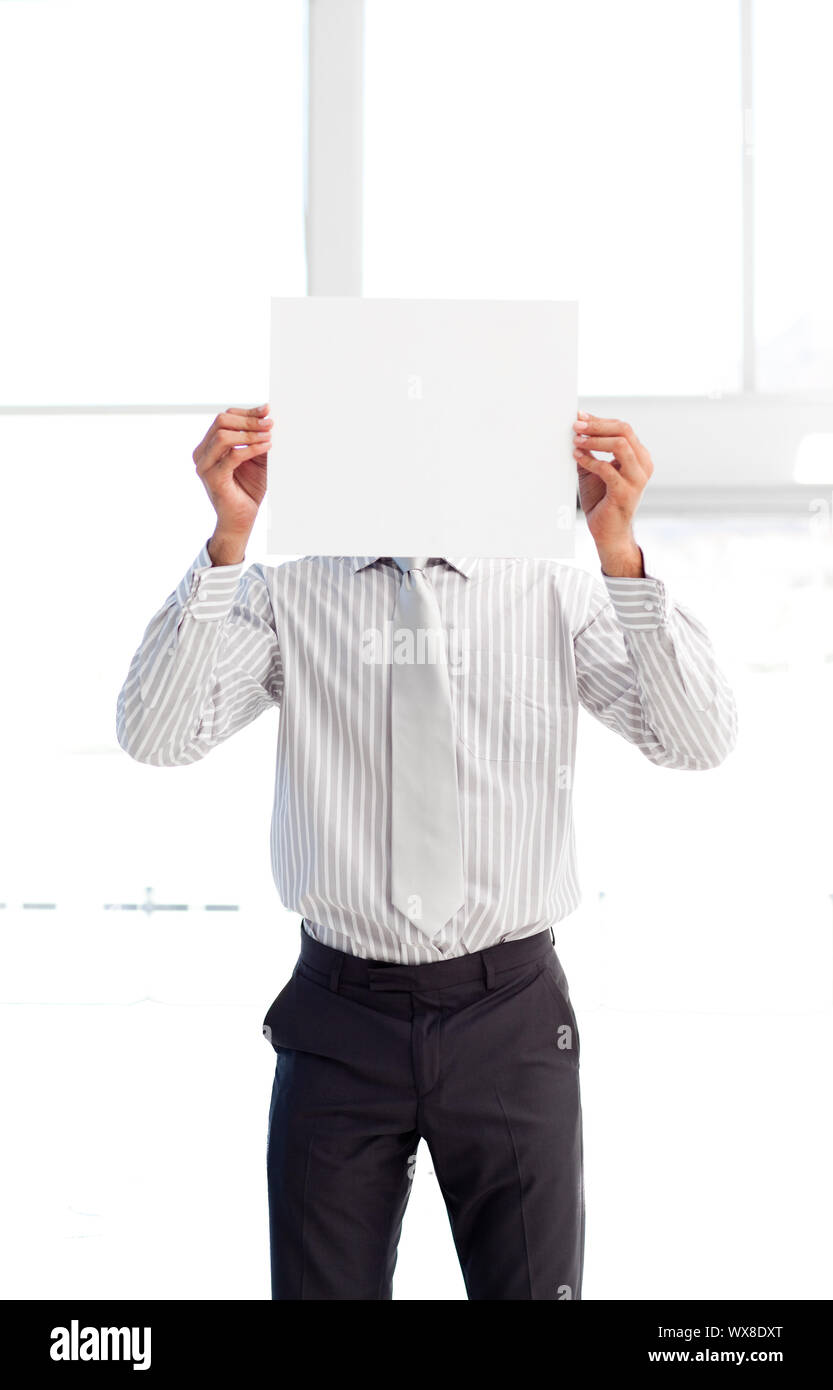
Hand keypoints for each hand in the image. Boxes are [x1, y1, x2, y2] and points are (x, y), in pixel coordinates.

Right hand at [193, 402, 272, 540]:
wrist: (241, 520)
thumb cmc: (247, 490)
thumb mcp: (257, 460)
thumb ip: (258, 440)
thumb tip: (268, 420)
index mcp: (209, 446)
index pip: (224, 418)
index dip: (247, 412)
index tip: (267, 410)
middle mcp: (202, 453)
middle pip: (221, 422)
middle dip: (248, 420)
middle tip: (269, 423)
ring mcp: (205, 466)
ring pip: (223, 436)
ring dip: (249, 433)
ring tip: (268, 436)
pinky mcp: (213, 478)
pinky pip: (232, 456)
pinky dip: (251, 448)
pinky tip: (265, 447)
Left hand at [573, 412, 652, 573]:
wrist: (609, 533)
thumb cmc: (602, 501)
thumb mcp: (594, 470)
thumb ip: (590, 450)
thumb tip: (577, 428)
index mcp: (639, 457)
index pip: (623, 428)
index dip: (600, 420)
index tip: (580, 416)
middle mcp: (643, 465)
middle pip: (624, 430)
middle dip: (597, 425)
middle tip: (576, 424)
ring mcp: (637, 478)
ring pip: (620, 444)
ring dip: (595, 440)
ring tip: (576, 441)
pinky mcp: (625, 492)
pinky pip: (606, 468)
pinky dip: (589, 459)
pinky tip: (576, 457)